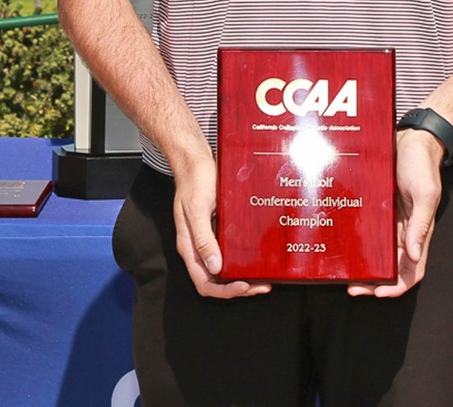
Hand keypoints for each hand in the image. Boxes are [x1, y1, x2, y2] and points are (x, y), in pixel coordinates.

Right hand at [171, 152, 269, 298]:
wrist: (195, 162)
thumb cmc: (194, 181)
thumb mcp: (197, 209)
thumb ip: (203, 238)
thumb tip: (214, 266)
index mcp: (189, 246)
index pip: (204, 282)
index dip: (224, 290)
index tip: (243, 286)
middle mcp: (198, 248)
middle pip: (217, 280)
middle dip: (239, 288)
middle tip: (261, 286)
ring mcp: (209, 240)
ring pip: (225, 270)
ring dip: (243, 277)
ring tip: (263, 279)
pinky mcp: (219, 231)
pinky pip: (230, 253)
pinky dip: (243, 261)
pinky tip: (258, 259)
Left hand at [350, 128, 442, 297]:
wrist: (412, 138)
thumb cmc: (422, 164)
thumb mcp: (426, 193)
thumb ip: (421, 225)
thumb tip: (413, 255)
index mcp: (419, 232)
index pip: (412, 271)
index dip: (397, 287)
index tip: (378, 294)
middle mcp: (404, 232)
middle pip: (391, 268)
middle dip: (374, 283)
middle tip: (352, 288)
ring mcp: (389, 222)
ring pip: (377, 254)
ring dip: (364, 267)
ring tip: (345, 274)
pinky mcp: (377, 209)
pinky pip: (367, 232)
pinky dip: (358, 245)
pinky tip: (342, 247)